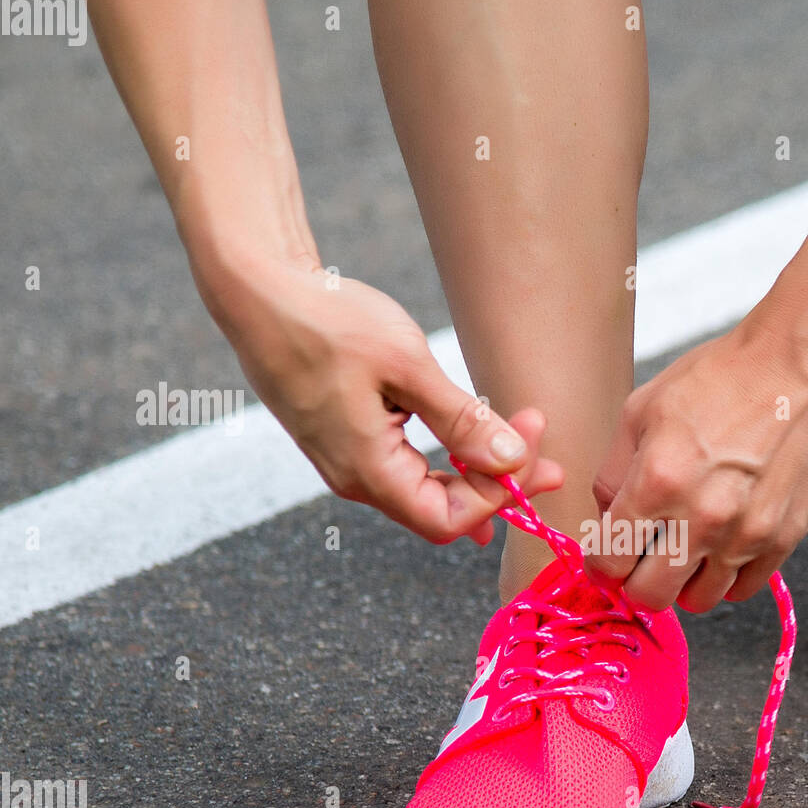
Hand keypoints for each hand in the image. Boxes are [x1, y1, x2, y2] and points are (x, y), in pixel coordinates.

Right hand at [200, 254, 561, 545]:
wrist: (258, 289)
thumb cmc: (327, 321)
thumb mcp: (407, 367)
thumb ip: (462, 421)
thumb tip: (511, 461)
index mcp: (367, 471)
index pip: (448, 517)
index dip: (499, 492)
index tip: (531, 443)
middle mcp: (355, 478)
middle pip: (442, 509)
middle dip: (500, 482)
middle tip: (549, 450)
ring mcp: (348, 461)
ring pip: (427, 489)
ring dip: (478, 468)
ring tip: (525, 442)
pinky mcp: (348, 438)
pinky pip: (408, 468)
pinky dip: (448, 457)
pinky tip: (474, 442)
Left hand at [588, 310, 807, 612]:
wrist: (805, 367)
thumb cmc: (722, 378)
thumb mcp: (643, 409)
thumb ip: (613, 474)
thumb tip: (606, 522)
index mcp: (656, 481)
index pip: (609, 564)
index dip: (602, 565)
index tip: (609, 556)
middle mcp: (701, 517)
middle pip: (650, 597)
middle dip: (637, 582)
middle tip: (644, 558)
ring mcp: (746, 534)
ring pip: (698, 601)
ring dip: (684, 582)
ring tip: (687, 549)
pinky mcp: (783, 539)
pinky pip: (742, 589)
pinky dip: (726, 577)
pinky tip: (722, 546)